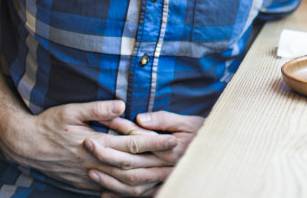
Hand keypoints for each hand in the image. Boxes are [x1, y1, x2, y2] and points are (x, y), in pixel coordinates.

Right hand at [0, 100, 177, 193]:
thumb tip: (122, 104)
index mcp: (96, 144)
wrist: (26, 146)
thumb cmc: (49, 124)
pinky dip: (127, 190)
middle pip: (133, 167)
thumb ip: (98, 109)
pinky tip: (140, 187)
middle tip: (178, 157)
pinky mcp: (84, 185)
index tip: (173, 138)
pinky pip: (110, 191)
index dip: (154, 142)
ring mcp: (89, 178)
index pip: (132, 145)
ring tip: (165, 172)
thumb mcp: (71, 110)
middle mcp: (95, 164)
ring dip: (146, 179)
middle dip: (157, 162)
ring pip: (123, 184)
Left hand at [84, 111, 205, 196]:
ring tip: (91, 172)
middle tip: (87, 148)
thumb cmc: (203, 133)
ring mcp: (163, 181)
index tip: (98, 128)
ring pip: (132, 185)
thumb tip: (140, 117)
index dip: (115, 137)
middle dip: (106, 157)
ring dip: (110, 179)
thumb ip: (163, 119)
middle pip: (130, 166)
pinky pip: (141, 196)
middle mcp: (165, 168)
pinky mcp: (163, 188)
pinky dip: (121, 196)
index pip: (136, 144)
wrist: (220, 154)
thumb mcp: (187, 121)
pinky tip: (106, 194)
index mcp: (169, 149)